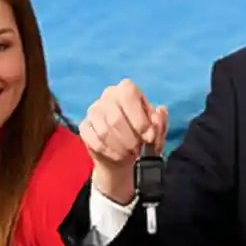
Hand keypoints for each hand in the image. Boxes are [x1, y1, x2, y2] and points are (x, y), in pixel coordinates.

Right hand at [79, 79, 167, 202]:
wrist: (123, 154)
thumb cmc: (141, 136)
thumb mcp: (156, 131)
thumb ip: (159, 122)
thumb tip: (160, 112)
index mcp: (126, 89)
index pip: (129, 95)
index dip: (140, 119)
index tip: (149, 137)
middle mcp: (108, 95)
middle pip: (116, 118)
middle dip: (130, 139)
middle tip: (138, 150)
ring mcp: (93, 111)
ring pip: (104, 131)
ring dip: (120, 147)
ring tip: (129, 153)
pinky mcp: (84, 127)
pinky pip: (94, 141)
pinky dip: (109, 152)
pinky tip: (118, 156)